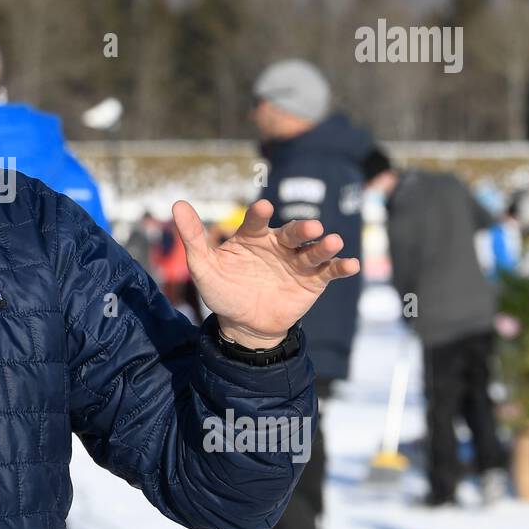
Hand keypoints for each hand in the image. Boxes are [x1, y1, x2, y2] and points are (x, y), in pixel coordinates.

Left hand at [172, 198, 359, 346]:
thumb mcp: (203, 266)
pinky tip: (352, 263)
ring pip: (313, 250)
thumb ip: (193, 237)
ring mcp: (297, 262)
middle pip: (291, 233)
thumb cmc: (223, 290)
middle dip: (301, 229)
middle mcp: (278, 245)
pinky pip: (329, 271)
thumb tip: (177, 204)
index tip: (263, 207)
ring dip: (324, 245)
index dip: (259, 214)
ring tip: (333, 241)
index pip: (256, 221)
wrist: (244, 324)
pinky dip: (341, 266)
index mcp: (252, 236)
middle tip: (310, 227)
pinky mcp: (313, 281)